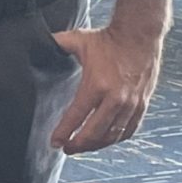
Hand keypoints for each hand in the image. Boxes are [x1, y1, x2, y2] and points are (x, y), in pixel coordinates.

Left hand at [48, 20, 162, 154]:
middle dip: (78, 145)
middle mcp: (116, 98)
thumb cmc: (109, 38)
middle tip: (67, 148)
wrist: (140, 34)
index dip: (64, 133)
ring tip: (83, 146)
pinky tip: (105, 140)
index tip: (55, 142)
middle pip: (94, 133)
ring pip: (112, 135)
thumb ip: (57, 44)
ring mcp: (131, 103)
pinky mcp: (142, 104)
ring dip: (96, 145)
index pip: (76, 116)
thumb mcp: (79, 40)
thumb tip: (39, 43)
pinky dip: (116, 139)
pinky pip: (129, 130)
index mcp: (97, 85)